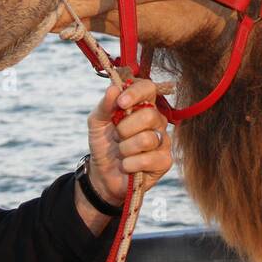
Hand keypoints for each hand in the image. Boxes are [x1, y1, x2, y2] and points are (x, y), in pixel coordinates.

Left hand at [86, 79, 172, 206]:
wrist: (103, 174)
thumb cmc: (103, 144)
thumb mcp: (97, 122)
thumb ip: (105, 105)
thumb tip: (113, 88)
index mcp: (142, 105)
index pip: (148, 88)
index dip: (136, 93)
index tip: (121, 103)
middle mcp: (156, 120)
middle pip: (149, 115)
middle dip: (125, 128)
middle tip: (117, 136)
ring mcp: (163, 140)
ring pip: (147, 139)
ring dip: (125, 149)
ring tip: (121, 153)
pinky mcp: (165, 161)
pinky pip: (149, 159)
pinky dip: (130, 164)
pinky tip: (127, 166)